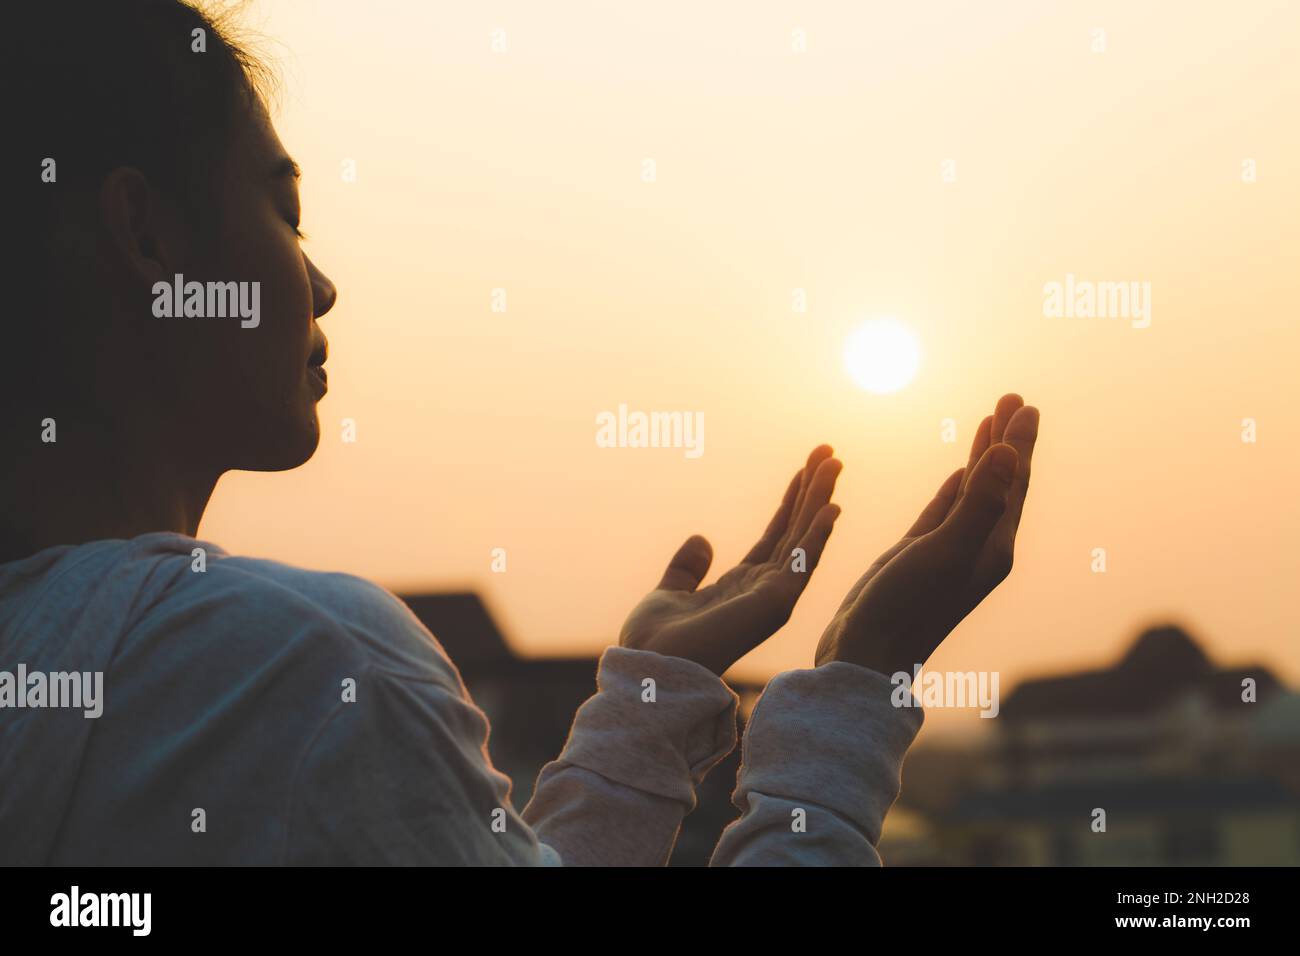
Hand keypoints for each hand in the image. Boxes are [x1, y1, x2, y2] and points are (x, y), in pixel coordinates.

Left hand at [620, 445, 843, 675]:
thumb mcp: (669, 592)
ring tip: (834, 464)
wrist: (652, 665)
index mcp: (742, 586)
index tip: (805, 469)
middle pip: (796, 530)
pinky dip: (818, 536)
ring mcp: (773, 596)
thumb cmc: (657, 641)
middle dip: (813, 491)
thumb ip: (687, 567)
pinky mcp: (775, 604)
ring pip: (804, 538)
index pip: (776, 536)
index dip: (791, 502)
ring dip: (820, 500)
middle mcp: (764, 589)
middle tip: (829, 454)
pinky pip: (803, 564)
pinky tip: (832, 509)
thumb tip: (702, 539)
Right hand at [815, 394, 1039, 676]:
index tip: (1025, 404)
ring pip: (973, 492)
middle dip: (1007, 440)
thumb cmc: (905, 610)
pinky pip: (946, 511)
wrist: (865, 658)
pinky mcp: (919, 557)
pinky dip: (957, 486)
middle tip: (1013, 398)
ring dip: (983, 455)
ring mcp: (949, 552)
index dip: (1019, 442)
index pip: (1013, 482)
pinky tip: (960, 471)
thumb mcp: (945, 552)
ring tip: (990, 419)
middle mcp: (978, 549)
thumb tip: (1010, 452)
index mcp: (992, 547)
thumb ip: (980, 503)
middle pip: (1000, 481)